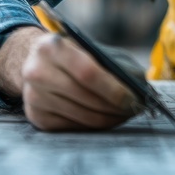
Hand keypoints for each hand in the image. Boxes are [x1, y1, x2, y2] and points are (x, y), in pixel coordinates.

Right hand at [0, 26, 145, 131]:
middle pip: (86, 97)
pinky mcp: (36, 117)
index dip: (114, 89)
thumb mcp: (90, 47)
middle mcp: (37, 71)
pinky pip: (74, 127)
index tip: (133, 99)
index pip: (88, 73)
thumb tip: (140, 87)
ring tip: (125, 114)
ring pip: (82, 116)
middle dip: (115, 107)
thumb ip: (114, 62)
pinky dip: (94, 126)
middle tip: (135, 109)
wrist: (37, 63)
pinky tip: (106, 118)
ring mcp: (34, 97)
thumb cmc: (73, 54)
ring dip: (109, 119)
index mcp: (52, 47)